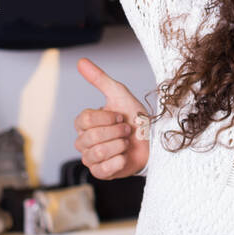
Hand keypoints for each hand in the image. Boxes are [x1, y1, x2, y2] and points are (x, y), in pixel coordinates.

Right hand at [75, 58, 150, 179]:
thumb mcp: (119, 95)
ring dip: (119, 145)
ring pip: (98, 152)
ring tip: (126, 143)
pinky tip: (125, 156)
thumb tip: (82, 61)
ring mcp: (90, 158)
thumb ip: (99, 79)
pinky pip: (104, 169)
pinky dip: (119, 161)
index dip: (107, 118)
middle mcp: (83, 142)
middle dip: (116, 132)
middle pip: (91, 137)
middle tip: (126, 131)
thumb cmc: (135, 118)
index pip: (85, 120)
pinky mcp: (100, 173)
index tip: (120, 116)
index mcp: (84, 124)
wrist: (152, 140)